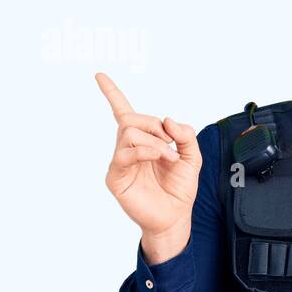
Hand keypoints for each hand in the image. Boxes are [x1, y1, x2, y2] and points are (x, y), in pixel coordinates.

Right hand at [97, 72, 200, 262]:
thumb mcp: (192, 156)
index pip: (123, 112)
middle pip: (131, 118)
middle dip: (154, 124)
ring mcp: (120, 161)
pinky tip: (160, 157)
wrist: (176, 216)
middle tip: (170, 142)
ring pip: (128, 131)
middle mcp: (128, 147)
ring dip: (155, 140)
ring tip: (170, 156)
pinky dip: (146, 150)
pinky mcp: (116, 176)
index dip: (112, 93)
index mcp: (143, 140)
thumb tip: (167, 119)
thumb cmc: (180, 188)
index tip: (99, 75)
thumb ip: (185, 135)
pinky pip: (125, 153)